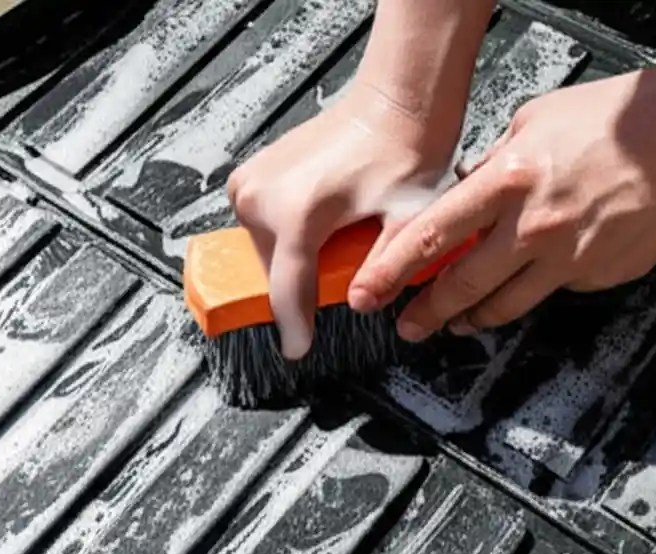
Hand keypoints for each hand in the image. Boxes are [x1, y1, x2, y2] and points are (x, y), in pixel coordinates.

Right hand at [226, 82, 460, 359]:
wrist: (393, 102)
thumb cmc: (405, 151)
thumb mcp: (406, 219)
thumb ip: (383, 268)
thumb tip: (360, 305)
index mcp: (296, 214)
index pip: (285, 291)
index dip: (294, 328)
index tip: (297, 350)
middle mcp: (261, 197)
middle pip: (274, 272)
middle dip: (307, 280)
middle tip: (350, 256)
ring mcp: (250, 183)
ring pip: (266, 251)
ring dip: (297, 256)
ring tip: (339, 231)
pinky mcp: (248, 176)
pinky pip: (263, 225)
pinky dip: (288, 233)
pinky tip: (323, 216)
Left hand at [347, 68, 655, 341]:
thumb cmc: (615, 118)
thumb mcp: (532, 122)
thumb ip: (493, 163)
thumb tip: (466, 188)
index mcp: (507, 180)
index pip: (430, 236)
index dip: (391, 271)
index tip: (368, 294)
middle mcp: (533, 226)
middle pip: (462, 284)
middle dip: (426, 311)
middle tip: (409, 326)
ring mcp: (569, 256)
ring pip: (507, 303)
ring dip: (475, 317)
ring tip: (458, 323)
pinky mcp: (601, 274)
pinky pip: (559, 288)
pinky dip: (543, 285)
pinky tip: (542, 274)